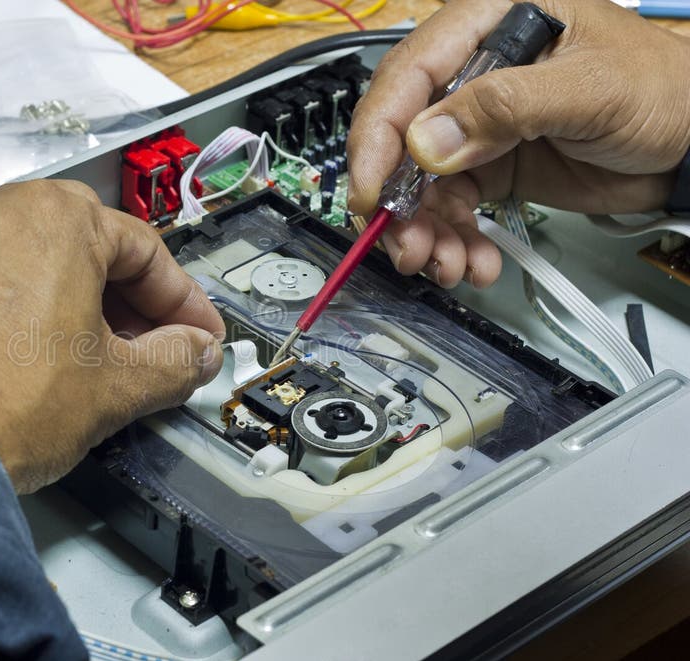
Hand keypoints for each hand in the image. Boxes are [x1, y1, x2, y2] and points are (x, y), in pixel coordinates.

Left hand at [0, 180, 224, 492]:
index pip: (145, 253)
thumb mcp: (117, 385)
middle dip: (130, 305)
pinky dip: (21, 312)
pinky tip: (34, 359)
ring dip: (76, 307)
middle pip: (88, 251)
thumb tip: (194, 353)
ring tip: (95, 362)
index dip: (183, 303)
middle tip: (154, 349)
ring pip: (35, 264)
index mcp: (55, 216)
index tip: (198, 334)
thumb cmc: (2, 403)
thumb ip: (176, 361)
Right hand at [348, 0, 689, 287]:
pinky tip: (473, 261)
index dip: (379, 138)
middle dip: (398, 199)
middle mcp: (470, 74)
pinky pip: (450, 207)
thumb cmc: (662, 90)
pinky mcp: (487, 164)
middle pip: (401, 137)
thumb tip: (427, 142)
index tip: (372, 193)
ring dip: (425, 231)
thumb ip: (505, 108)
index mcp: (487, 24)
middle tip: (406, 245)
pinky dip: (453, 240)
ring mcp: (475, 124)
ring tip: (447, 264)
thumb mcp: (587, 89)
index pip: (408, 77)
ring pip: (419, 183)